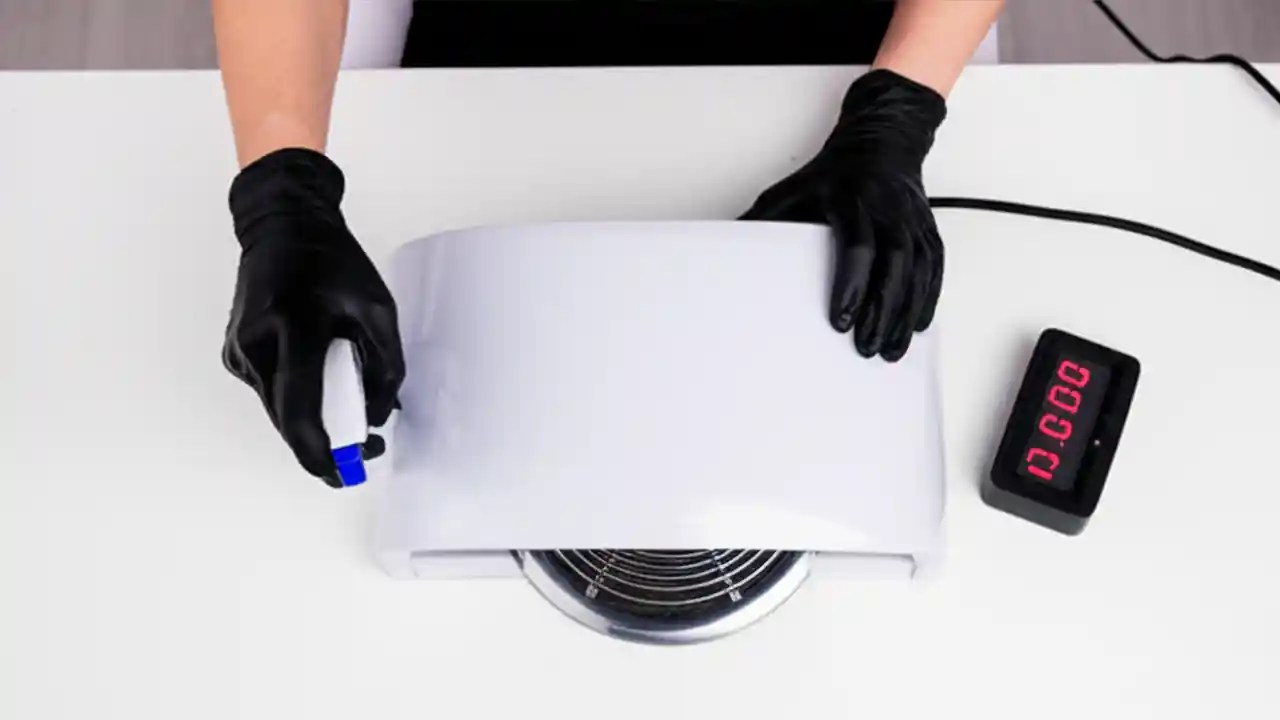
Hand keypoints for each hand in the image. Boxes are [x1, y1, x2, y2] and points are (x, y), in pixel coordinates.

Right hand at [222, 148, 404, 485]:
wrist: (282, 227)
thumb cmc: (333, 263)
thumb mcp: (378, 308)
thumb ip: (384, 366)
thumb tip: (377, 416)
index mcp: (294, 324)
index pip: (301, 408)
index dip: (321, 451)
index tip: (343, 472)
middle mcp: (257, 342)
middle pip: (290, 419)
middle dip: (328, 444)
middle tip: (366, 449)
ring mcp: (240, 351)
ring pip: (281, 410)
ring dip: (315, 422)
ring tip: (354, 413)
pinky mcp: (235, 355)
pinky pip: (273, 392)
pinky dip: (300, 397)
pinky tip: (321, 377)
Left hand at [741, 69, 946, 360]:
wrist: (881, 142)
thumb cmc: (833, 173)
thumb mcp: (790, 190)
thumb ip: (764, 223)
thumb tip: (727, 253)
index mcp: (850, 199)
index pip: (856, 246)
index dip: (850, 285)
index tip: (839, 321)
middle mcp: (887, 209)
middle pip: (893, 264)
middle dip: (882, 311)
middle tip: (867, 348)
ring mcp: (912, 220)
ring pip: (918, 271)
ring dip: (906, 314)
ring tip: (891, 350)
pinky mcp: (927, 229)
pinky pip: (934, 267)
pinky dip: (928, 299)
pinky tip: (916, 326)